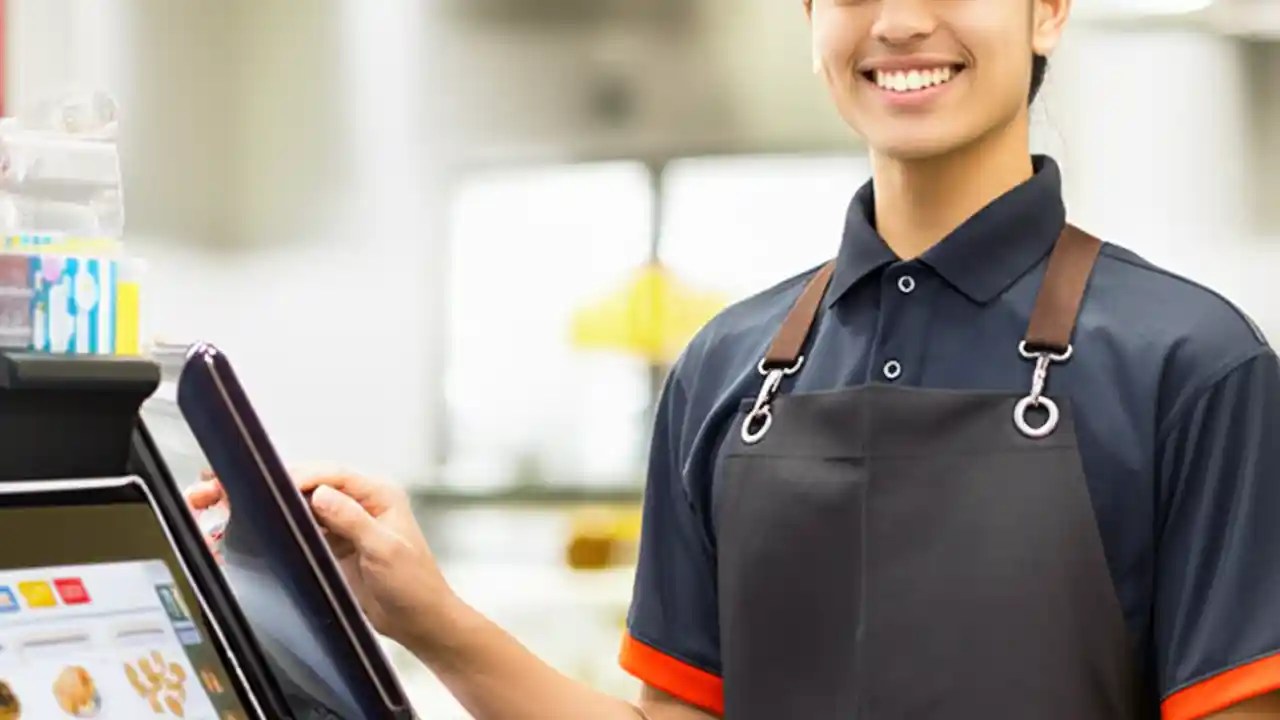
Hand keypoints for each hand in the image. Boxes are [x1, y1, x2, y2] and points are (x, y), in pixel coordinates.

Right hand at [184, 467, 458, 648]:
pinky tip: (236, 532)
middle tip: (217, 484)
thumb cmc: (416, 585)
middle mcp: (358, 503)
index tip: (263, 482)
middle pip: (303, 486)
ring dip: (257, 506)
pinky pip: (295, 532)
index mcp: (377, 495)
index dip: (295, 476)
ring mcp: (342, 524)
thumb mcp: (386, 551)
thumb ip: (354, 521)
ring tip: (213, 504)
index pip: (330, 475)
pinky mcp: (330, 546)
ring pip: (292, 508)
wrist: (420, 622)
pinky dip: (267, 531)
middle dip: (262, 485)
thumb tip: (321, 493)